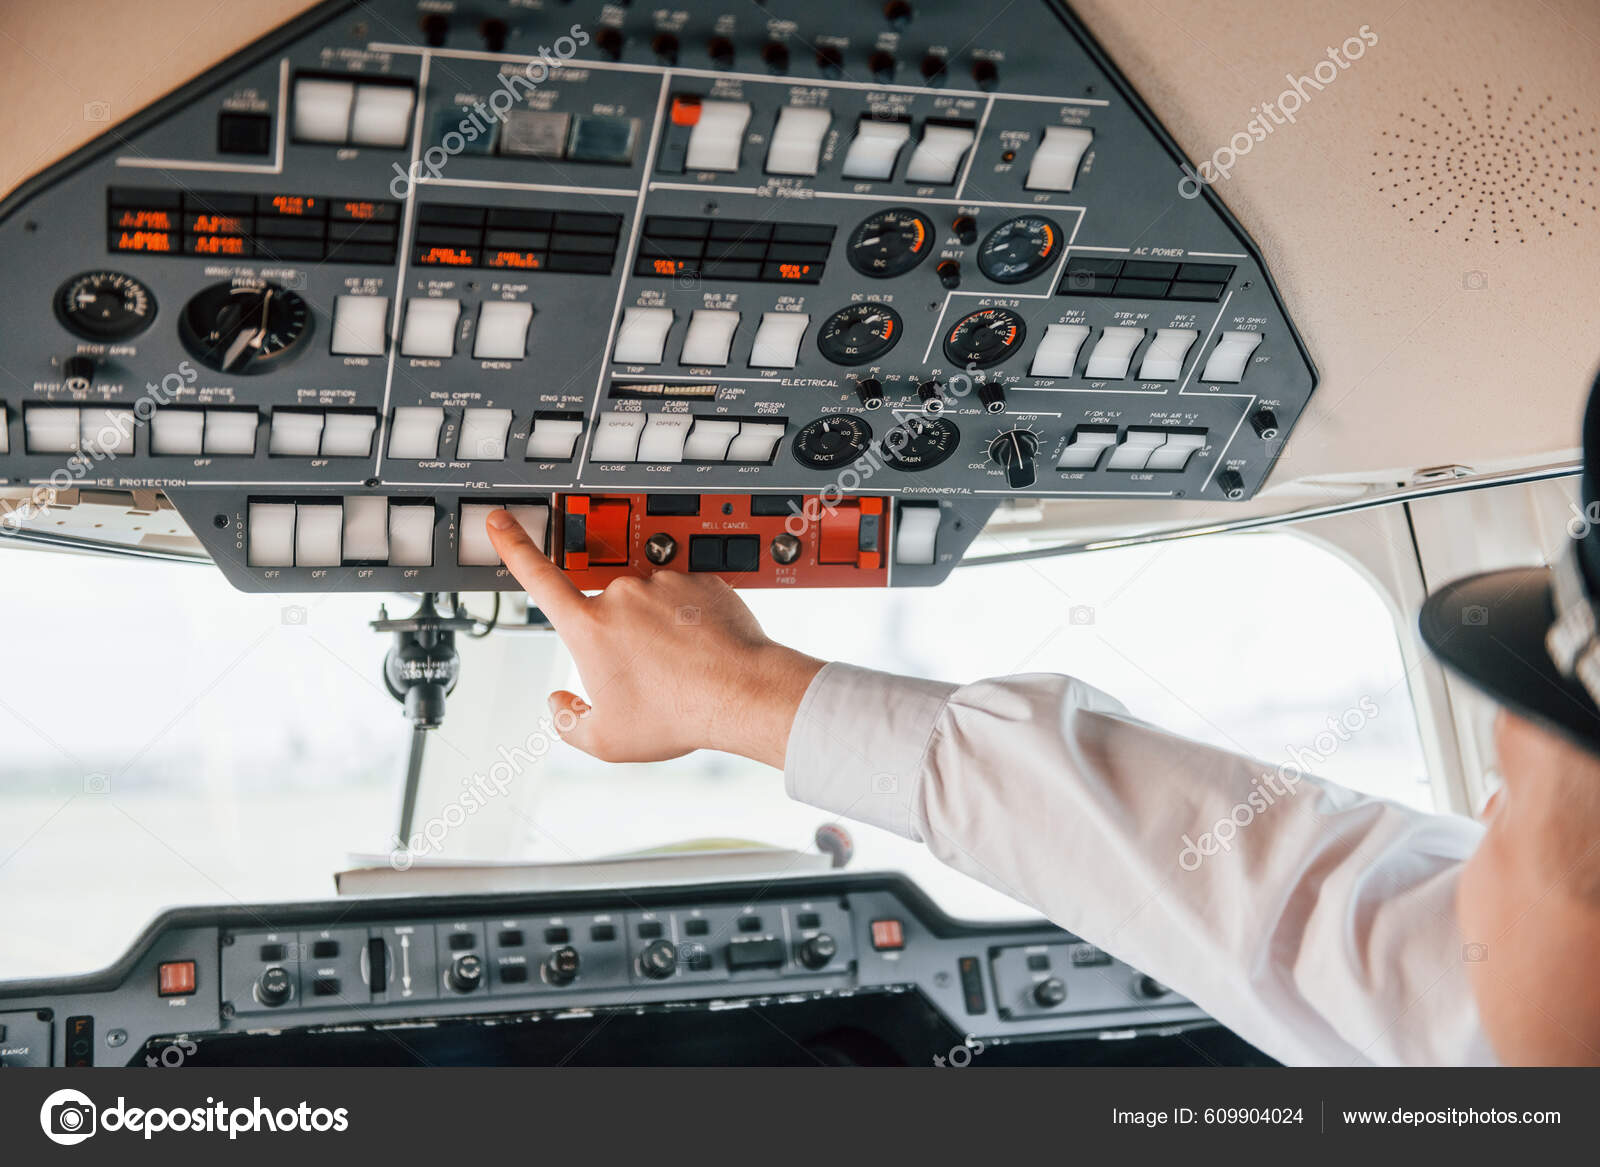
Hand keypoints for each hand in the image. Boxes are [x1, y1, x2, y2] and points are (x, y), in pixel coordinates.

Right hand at [486, 510, 822, 767]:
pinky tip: (703, 651)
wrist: (742, 694)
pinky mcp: (702, 580)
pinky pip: (686, 599)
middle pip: (608, 613)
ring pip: (651, 605)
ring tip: (682, 667)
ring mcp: (665, 583)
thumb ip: (567, 721)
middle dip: (622, 639)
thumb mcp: (606, 739)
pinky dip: (691, 622)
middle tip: (650, 676)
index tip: (499, 520)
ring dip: (660, 629)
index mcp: (589, 626)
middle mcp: (623, 594)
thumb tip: (559, 702)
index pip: (537, 576)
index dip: (513, 545)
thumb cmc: (676, 716)